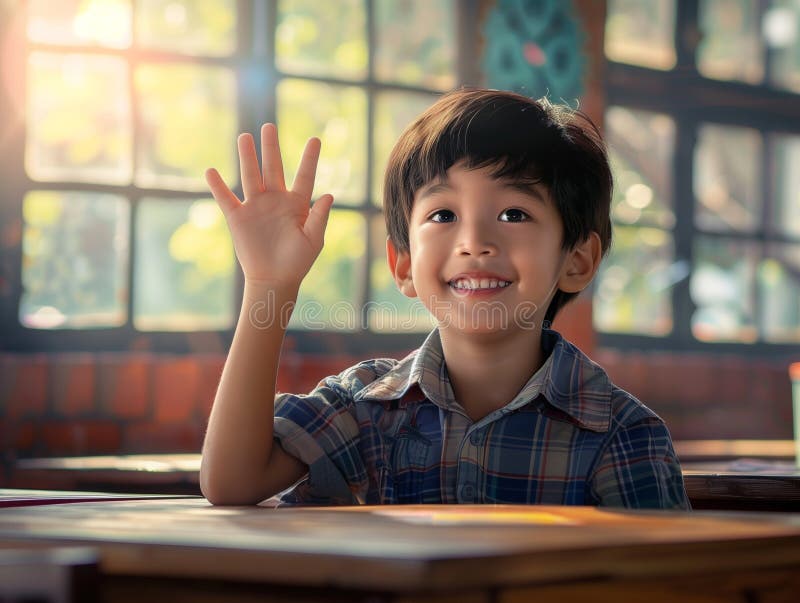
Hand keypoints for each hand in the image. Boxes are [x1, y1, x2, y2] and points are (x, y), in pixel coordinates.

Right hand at [205, 123, 333, 287]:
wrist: (274, 279)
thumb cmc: (297, 261)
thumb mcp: (314, 240)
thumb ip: (320, 217)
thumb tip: (329, 195)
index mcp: (296, 204)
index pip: (304, 176)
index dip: (310, 159)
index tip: (315, 139)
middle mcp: (275, 200)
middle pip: (273, 168)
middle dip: (271, 148)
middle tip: (270, 126)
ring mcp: (255, 206)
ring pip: (250, 176)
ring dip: (247, 157)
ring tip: (245, 137)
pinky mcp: (238, 218)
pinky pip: (226, 198)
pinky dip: (217, 186)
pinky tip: (210, 171)